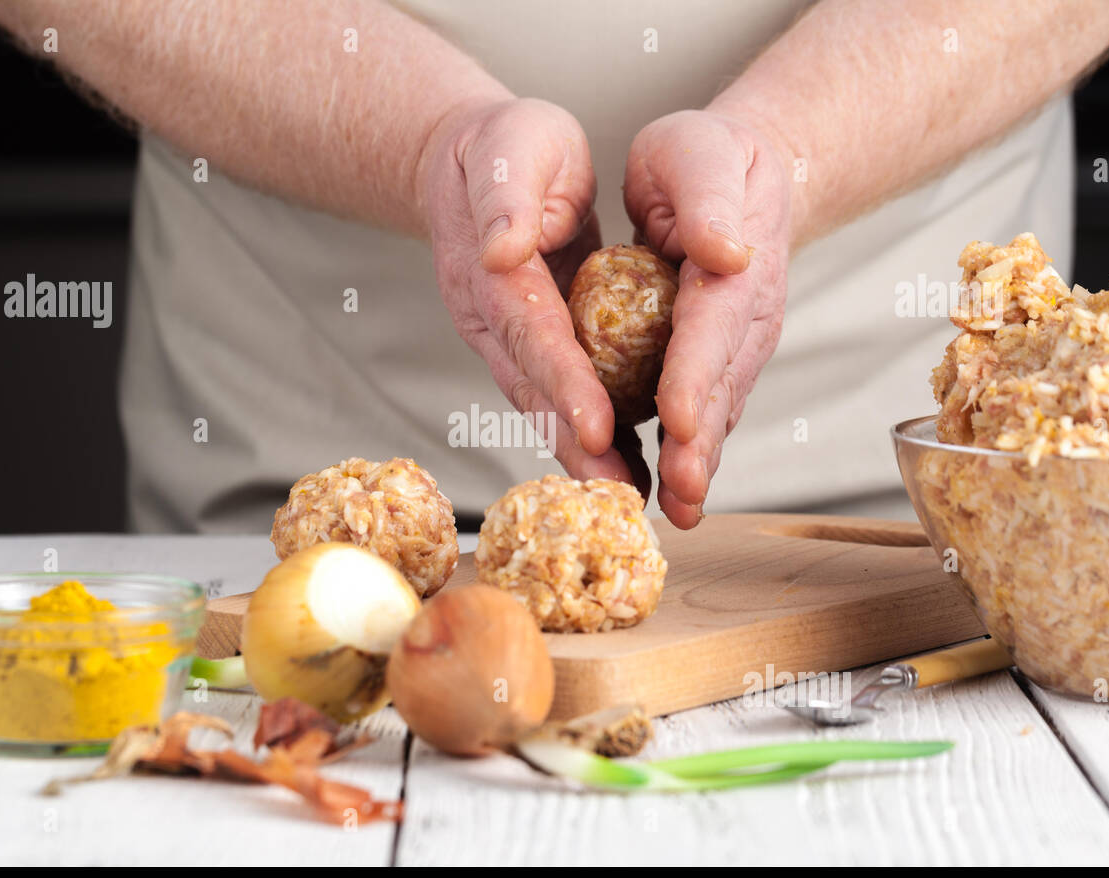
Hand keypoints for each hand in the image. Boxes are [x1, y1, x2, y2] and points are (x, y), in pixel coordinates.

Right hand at [418, 97, 637, 485]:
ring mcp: (510, 342)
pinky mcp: (536, 349)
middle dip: (578, 444)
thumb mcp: (513, 149)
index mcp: (491, 275)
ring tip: (630, 499)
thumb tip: (504, 248)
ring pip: (549, 407)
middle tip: (617, 495)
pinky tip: (631, 468)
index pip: (531, 335)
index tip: (596, 427)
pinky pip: (565, 398)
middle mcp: (493, 322)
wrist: (477, 163)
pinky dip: (596, 436)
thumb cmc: (506, 146)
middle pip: (536, 392)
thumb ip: (506, 197)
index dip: (564, 382)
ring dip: (587, 455)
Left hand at [622, 108, 791, 527]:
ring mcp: (734, 344)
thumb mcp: (699, 153)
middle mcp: (744, 316)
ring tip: (679, 509)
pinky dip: (691, 453)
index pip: (713, 327)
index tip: (678, 421)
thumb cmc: (706, 156)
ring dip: (699, 463)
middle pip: (721, 386)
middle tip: (681, 495)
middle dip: (700, 444)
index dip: (696, 375)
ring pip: (718, 410)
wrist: (739, 172)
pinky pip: (704, 410)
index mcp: (735, 267)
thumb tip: (723, 250)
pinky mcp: (716, 361)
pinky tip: (672, 492)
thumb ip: (709, 197)